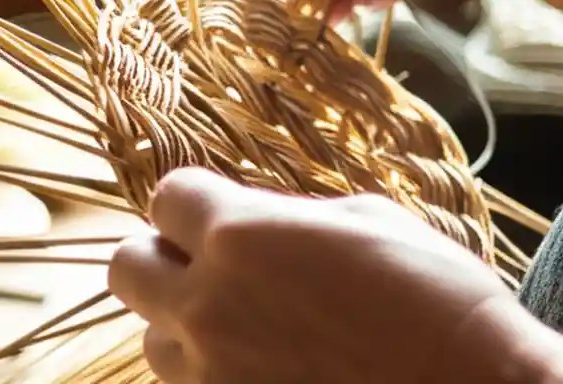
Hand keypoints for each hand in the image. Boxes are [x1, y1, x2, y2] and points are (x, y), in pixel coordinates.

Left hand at [108, 168, 562, 383]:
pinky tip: (268, 372)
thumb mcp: (367, 221)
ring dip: (186, 330)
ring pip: (154, 342)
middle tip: (207, 270)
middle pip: (126, 267)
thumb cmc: (437, 300)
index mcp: (239, 236)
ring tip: (247, 334)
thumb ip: (289, 218)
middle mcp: (206, 304)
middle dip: (159, 260)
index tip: (218, 215)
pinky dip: (216, 379)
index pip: (166, 196)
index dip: (193, 203)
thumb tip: (260, 222)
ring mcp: (210, 374)